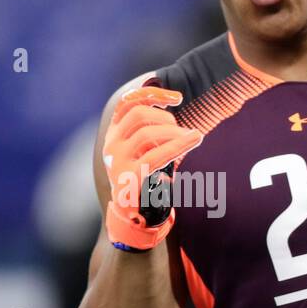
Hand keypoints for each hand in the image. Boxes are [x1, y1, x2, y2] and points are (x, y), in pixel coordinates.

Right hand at [102, 85, 202, 249]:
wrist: (134, 213)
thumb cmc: (145, 176)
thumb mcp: (144, 147)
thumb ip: (151, 126)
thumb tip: (172, 99)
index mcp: (114, 133)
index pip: (127, 102)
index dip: (152, 94)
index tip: (177, 98)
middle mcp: (111, 144)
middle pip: (138, 115)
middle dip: (165, 116)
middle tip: (182, 129)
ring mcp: (117, 161)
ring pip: (147, 133)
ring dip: (174, 132)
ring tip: (192, 137)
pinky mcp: (129, 177)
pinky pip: (157, 155)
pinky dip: (179, 145)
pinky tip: (195, 139)